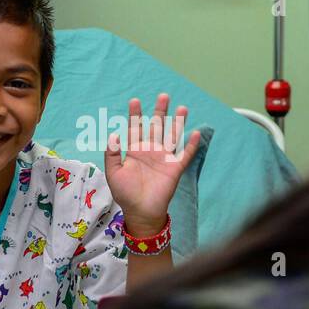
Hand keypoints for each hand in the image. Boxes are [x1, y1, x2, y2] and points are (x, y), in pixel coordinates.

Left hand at [104, 93, 201, 234]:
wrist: (140, 212)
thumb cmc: (125, 194)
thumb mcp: (113, 173)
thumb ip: (112, 155)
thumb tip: (114, 135)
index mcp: (135, 151)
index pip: (135, 129)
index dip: (135, 115)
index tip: (135, 100)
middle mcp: (151, 151)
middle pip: (157, 127)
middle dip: (160, 112)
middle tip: (163, 95)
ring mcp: (164, 159)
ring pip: (172, 136)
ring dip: (177, 123)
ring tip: (182, 108)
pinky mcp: (174, 168)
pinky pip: (185, 155)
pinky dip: (191, 145)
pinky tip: (195, 133)